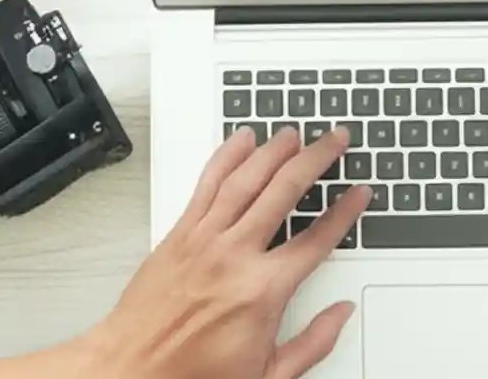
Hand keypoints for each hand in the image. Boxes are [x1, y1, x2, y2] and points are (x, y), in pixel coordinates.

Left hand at [84, 126, 368, 378]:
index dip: (345, 212)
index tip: (359, 193)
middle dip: (317, 159)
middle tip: (336, 140)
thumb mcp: (268, 375)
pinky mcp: (178, 235)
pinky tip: (241, 141)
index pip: (317, 239)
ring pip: (246, 179)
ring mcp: (204, 240)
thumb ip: (313, 343)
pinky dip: (226, 157)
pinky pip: (207, 185)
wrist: (128, 372)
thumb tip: (342, 313)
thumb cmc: (192, 376)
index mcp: (263, 291)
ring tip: (295, 133)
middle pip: (286, 191)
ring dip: (275, 150)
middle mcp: (234, 256)